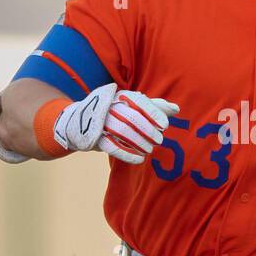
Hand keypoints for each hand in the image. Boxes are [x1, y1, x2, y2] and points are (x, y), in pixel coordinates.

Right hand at [52, 83, 179, 164]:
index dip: (153, 113)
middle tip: (159, 140)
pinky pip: (112, 146)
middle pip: (131, 118)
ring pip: (122, 132)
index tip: (165, 125)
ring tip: (149, 150)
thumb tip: (176, 109)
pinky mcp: (93, 137)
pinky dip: (127, 154)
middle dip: (148, 130)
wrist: (79, 123)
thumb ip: (154, 106)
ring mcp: (99, 121)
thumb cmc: (114, 113)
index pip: (139, 102)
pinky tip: (139, 160)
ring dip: (139, 143)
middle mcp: (109, 106)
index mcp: (119, 96)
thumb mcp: (132, 106)